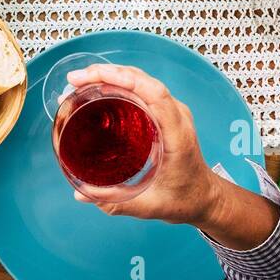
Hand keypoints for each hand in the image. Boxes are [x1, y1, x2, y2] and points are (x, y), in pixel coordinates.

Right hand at [66, 64, 218, 224]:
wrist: (205, 197)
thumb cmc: (184, 199)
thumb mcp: (150, 205)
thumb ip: (116, 203)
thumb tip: (81, 194)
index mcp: (177, 133)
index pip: (155, 93)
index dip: (125, 79)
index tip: (96, 78)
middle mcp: (176, 115)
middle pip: (142, 80)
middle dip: (107, 73)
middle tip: (74, 81)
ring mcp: (171, 111)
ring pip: (140, 80)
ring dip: (110, 75)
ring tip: (80, 83)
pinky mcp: (164, 113)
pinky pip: (141, 89)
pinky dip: (117, 83)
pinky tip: (97, 90)